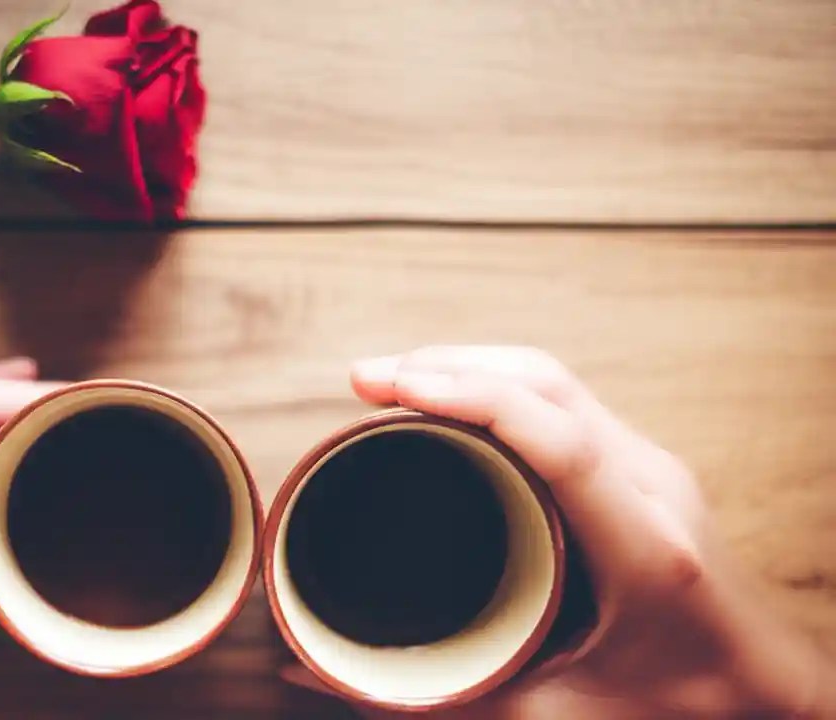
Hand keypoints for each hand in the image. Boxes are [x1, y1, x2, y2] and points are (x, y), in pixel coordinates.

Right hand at [284, 346, 828, 718]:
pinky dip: (496, 384)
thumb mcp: (555, 718)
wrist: (771, 695)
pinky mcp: (642, 468)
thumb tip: (323, 676)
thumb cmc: (678, 708)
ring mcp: (653, 469)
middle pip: (548, 384)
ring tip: (389, 378)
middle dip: (449, 364)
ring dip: (470, 364)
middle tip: (362, 378)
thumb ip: (440, 700)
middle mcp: (654, 487)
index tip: (390, 387)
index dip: (468, 397)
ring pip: (555, 380)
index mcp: (644, 547)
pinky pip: (564, 400)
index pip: (554, 438)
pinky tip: (450, 397)